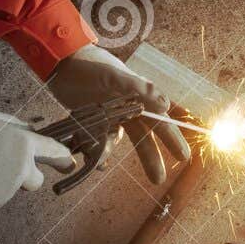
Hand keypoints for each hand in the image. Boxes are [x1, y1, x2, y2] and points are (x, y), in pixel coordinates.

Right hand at [0, 108, 74, 218]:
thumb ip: (11, 126)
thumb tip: (26, 130)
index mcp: (22, 143)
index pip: (52, 150)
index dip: (63, 157)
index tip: (70, 163)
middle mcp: (20, 169)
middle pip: (35, 181)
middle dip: (24, 177)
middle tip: (1, 169)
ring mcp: (5, 191)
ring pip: (5, 192)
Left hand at [48, 45, 190, 182]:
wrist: (61, 63)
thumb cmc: (90, 66)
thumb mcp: (113, 76)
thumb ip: (139, 89)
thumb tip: (166, 105)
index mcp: (138, 97)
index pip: (160, 120)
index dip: (172, 138)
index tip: (183, 156)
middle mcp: (127, 109)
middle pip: (143, 137)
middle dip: (151, 158)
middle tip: (158, 180)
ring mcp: (109, 117)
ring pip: (117, 142)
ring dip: (110, 153)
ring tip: (99, 164)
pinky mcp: (92, 122)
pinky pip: (97, 142)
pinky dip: (93, 150)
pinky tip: (86, 155)